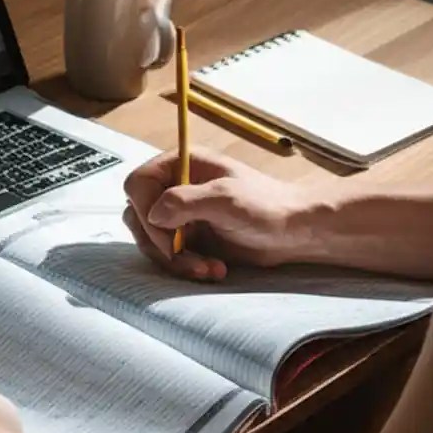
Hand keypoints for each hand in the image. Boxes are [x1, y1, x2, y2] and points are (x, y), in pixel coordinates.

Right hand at [123, 147, 315, 280]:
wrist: (294, 232)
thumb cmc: (267, 206)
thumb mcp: (226, 199)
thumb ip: (184, 201)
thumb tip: (152, 214)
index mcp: (180, 164)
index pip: (138, 184)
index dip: (145, 211)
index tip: (168, 235)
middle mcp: (175, 186)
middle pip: (138, 215)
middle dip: (161, 243)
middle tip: (184, 257)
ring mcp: (179, 213)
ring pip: (151, 240)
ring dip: (175, 260)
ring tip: (207, 268)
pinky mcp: (187, 237)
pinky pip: (168, 255)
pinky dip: (185, 266)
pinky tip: (213, 268)